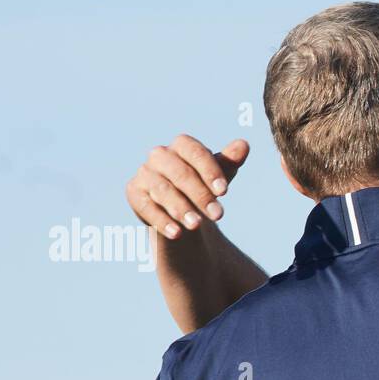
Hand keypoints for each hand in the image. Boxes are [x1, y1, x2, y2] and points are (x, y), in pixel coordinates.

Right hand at [127, 135, 249, 238]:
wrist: (180, 211)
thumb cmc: (202, 187)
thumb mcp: (217, 177)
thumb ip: (229, 162)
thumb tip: (244, 145)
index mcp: (181, 146)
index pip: (195, 152)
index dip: (210, 171)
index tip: (224, 192)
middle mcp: (160, 155)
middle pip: (180, 173)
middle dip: (200, 195)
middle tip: (218, 215)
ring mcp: (145, 173)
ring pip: (163, 190)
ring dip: (181, 208)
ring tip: (196, 225)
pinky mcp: (134, 193)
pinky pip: (146, 206)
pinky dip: (162, 221)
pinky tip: (177, 234)